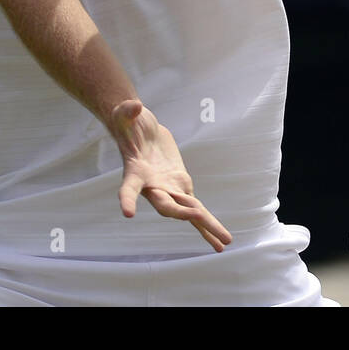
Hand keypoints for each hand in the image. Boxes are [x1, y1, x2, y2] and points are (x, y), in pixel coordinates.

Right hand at [108, 99, 231, 252]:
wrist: (142, 132)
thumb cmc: (128, 123)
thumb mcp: (124, 114)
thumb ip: (127, 111)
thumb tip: (134, 106)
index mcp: (135, 173)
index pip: (129, 188)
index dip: (127, 199)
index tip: (127, 213)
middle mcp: (153, 188)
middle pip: (167, 205)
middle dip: (181, 213)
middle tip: (196, 217)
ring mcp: (169, 189)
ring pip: (188, 212)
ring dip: (205, 226)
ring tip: (224, 243)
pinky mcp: (182, 186)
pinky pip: (197, 209)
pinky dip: (208, 225)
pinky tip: (220, 241)